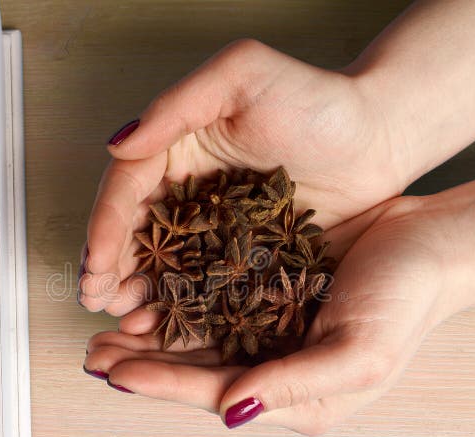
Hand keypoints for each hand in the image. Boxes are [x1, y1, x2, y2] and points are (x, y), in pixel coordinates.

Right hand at [79, 39, 408, 314]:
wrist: (379, 136)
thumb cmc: (317, 98)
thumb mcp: (243, 76)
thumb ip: (178, 105)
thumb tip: (118, 144)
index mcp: (178, 146)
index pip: (128, 189)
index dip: (106, 227)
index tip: (95, 266)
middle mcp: (189, 188)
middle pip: (138, 231)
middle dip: (112, 267)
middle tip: (98, 302)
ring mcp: (215, 224)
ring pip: (166, 260)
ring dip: (139, 290)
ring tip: (124, 319)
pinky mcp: (245, 252)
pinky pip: (206, 280)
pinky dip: (183, 302)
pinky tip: (168, 323)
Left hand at [85, 193, 467, 434]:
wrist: (434, 245)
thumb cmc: (408, 303)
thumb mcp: (358, 356)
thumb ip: (292, 386)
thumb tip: (230, 412)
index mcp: (296, 394)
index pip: (215, 392)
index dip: (162, 384)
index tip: (115, 373)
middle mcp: (278, 365)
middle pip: (197, 369)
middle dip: (145, 362)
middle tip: (94, 352)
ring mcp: (273, 326)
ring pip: (199, 335)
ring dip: (154, 332)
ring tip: (110, 326)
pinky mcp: (272, 289)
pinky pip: (217, 298)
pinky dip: (182, 298)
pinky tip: (153, 291)